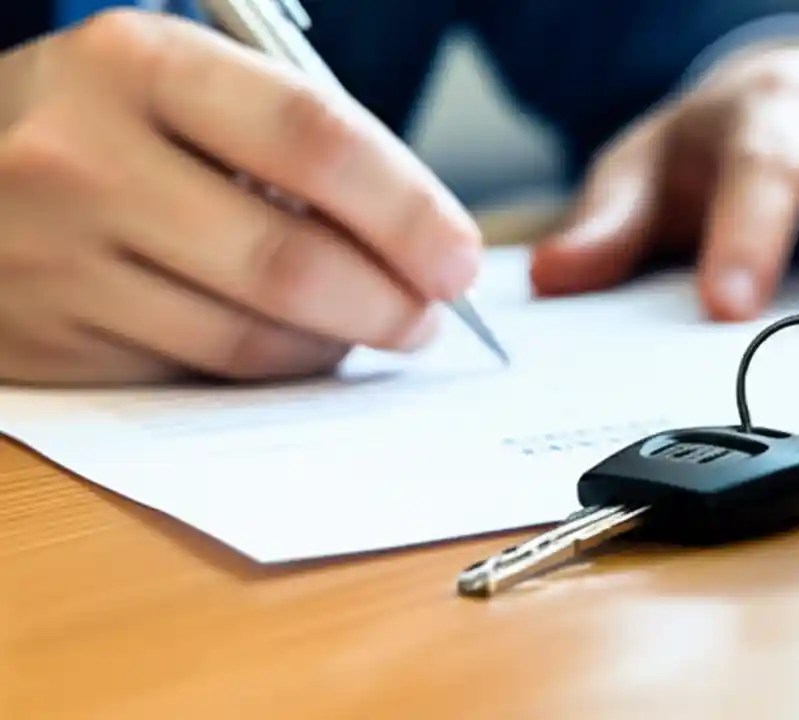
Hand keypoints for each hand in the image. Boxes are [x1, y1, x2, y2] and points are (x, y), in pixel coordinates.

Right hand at [0, 10, 479, 385]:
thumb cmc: (111, 122)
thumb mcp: (187, 85)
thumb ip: (295, 143)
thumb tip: (421, 239)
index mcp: (139, 63)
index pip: (316, 139)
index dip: (409, 209)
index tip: (460, 256)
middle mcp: (84, 158)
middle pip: (289, 260)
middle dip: (389, 301)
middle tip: (431, 313)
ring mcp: (58, 259)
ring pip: (248, 335)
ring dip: (340, 342)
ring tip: (377, 324)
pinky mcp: (50, 341)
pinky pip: (200, 372)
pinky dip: (274, 366)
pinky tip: (300, 342)